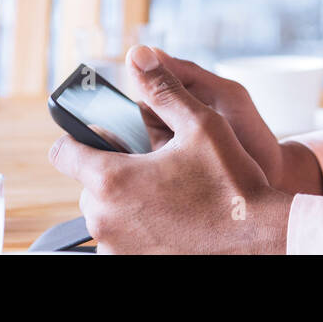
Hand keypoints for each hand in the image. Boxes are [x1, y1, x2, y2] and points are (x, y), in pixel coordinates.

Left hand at [48, 45, 292, 252]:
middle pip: (89, 184)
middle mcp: (104, 219)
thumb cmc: (232, 185)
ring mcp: (116, 248)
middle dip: (115, 171)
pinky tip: (173, 219)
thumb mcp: (201, 125)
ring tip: (170, 194)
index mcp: (112, 180)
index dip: (82, 138)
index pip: (64, 153)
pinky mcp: (132, 265)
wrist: (258, 239)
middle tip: (157, 166)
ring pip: (106, 213)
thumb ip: (163, 89)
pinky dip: (138, 228)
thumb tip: (138, 55)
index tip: (105, 137)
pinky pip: (121, 239)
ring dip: (127, 201)